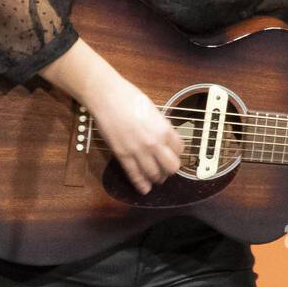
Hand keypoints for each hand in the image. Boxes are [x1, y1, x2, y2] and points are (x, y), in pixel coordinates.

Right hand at [84, 74, 183, 194]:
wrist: (108, 97)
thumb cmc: (130, 98)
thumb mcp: (153, 111)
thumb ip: (161, 126)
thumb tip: (165, 136)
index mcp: (164, 129)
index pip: (180, 149)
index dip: (177, 153)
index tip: (173, 154)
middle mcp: (154, 143)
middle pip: (172, 166)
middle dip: (170, 170)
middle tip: (166, 169)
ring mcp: (138, 151)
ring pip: (154, 174)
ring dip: (157, 178)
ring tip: (156, 179)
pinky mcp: (123, 155)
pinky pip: (134, 175)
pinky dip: (141, 184)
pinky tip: (144, 189)